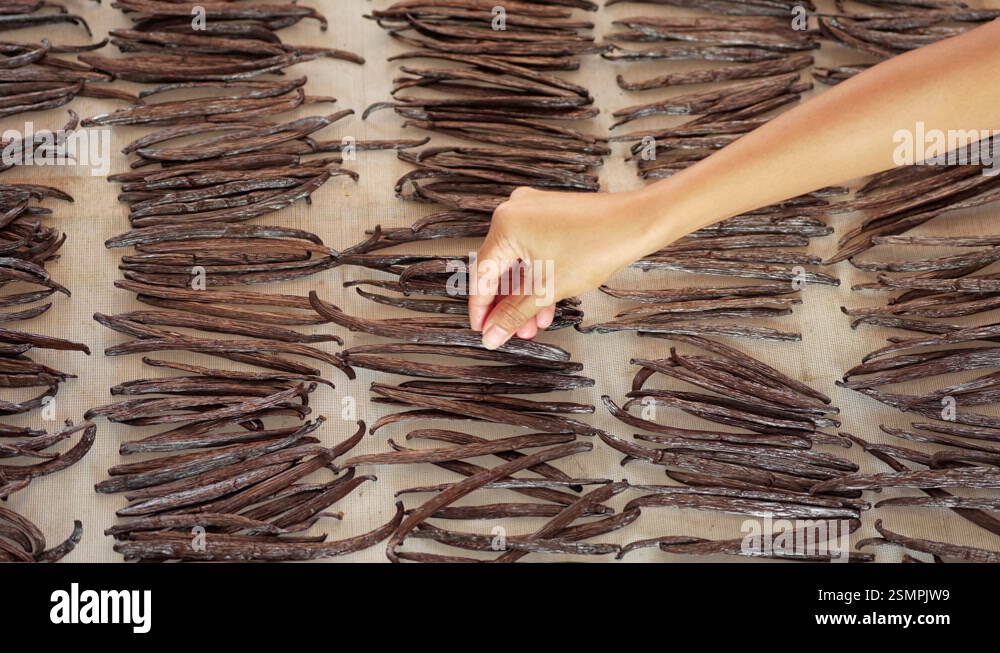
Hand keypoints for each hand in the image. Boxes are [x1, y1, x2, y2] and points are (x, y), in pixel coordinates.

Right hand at [469, 186, 654, 348]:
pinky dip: (538, 277)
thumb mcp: (548, 290)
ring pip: (520, 263)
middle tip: (511, 333)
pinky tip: (545, 304)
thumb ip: (514, 314)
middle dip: (509, 305)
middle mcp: (513, 211)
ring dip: (525, 296)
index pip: (482, 276)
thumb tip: (492, 335)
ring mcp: (532, 211)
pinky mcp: (549, 215)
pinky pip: (534, 251)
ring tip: (533, 325)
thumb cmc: (597, 246)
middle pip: (501, 269)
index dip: (482, 309)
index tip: (484, 332)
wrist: (636, 224)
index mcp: (505, 225)